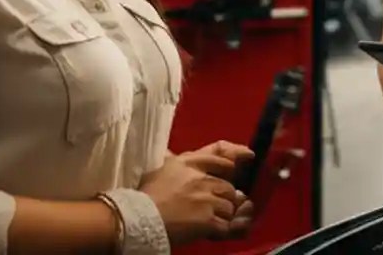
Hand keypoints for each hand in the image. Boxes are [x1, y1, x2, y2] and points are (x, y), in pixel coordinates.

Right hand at [139, 144, 255, 243]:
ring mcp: (205, 199)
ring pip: (229, 207)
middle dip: (225, 197)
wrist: (137, 219)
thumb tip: (169, 151)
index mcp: (188, 163)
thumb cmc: (144, 195)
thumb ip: (169, 158)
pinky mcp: (207, 219)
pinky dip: (221, 230)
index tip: (245, 160)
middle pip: (228, 187)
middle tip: (215, 205)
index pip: (221, 157)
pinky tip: (210, 231)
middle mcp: (201, 178)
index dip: (233, 162)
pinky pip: (225, 226)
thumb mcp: (158, 168)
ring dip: (223, 215)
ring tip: (210, 219)